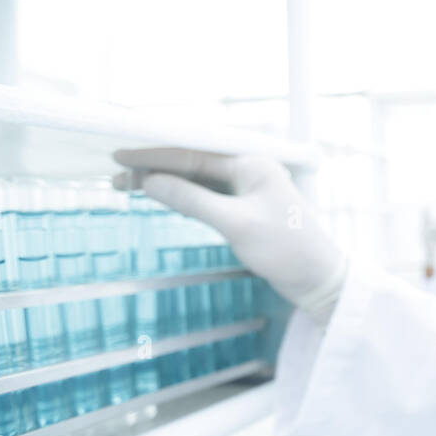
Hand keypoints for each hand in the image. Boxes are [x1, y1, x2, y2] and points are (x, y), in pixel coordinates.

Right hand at [113, 148, 346, 324]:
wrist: (320, 281)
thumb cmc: (287, 250)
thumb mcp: (236, 224)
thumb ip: (193, 201)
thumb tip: (149, 182)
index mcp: (253, 163)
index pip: (194, 153)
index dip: (154, 154)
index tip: (119, 154)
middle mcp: (251, 170)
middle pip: (193, 163)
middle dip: (154, 168)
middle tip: (114, 176)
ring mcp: (248, 189)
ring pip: (197, 180)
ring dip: (164, 183)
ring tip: (125, 186)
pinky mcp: (246, 209)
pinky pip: (206, 195)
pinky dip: (182, 196)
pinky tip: (158, 196)